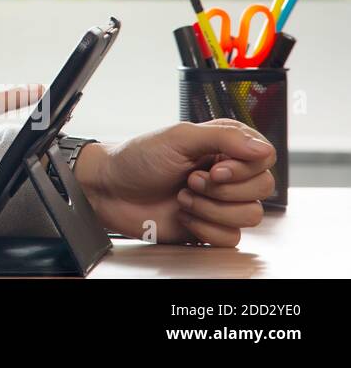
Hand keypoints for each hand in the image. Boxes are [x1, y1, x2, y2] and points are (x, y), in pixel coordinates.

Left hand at [74, 119, 274, 246]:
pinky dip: (205, 228)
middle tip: (191, 180)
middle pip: (263, 188)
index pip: (265, 157)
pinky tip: (183, 215)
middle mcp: (227, 173)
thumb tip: (263, 149)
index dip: (244, 167)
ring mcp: (220, 202)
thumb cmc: (137, 158)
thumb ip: (224, 137)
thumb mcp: (179, 137)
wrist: (110, 191)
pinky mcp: (211, 227)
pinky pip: (232, 238)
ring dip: (211, 208)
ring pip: (250, 215)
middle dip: (222, 189)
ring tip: (183, 197)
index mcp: (224, 145)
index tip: (215, 168)